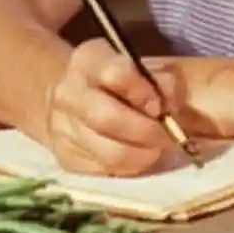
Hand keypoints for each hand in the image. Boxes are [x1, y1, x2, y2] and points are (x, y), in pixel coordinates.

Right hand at [42, 38, 182, 176]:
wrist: (70, 102)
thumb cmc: (115, 82)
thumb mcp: (138, 67)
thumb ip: (161, 81)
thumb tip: (171, 105)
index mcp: (88, 61)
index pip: (116, 75)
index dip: (144, 92)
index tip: (159, 105)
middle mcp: (68, 93)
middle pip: (108, 118)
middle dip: (147, 131)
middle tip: (166, 135)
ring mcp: (62, 128)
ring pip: (110, 153)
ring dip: (143, 154)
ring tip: (155, 148)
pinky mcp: (66, 159)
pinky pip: (107, 171)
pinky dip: (130, 167)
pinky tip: (136, 155)